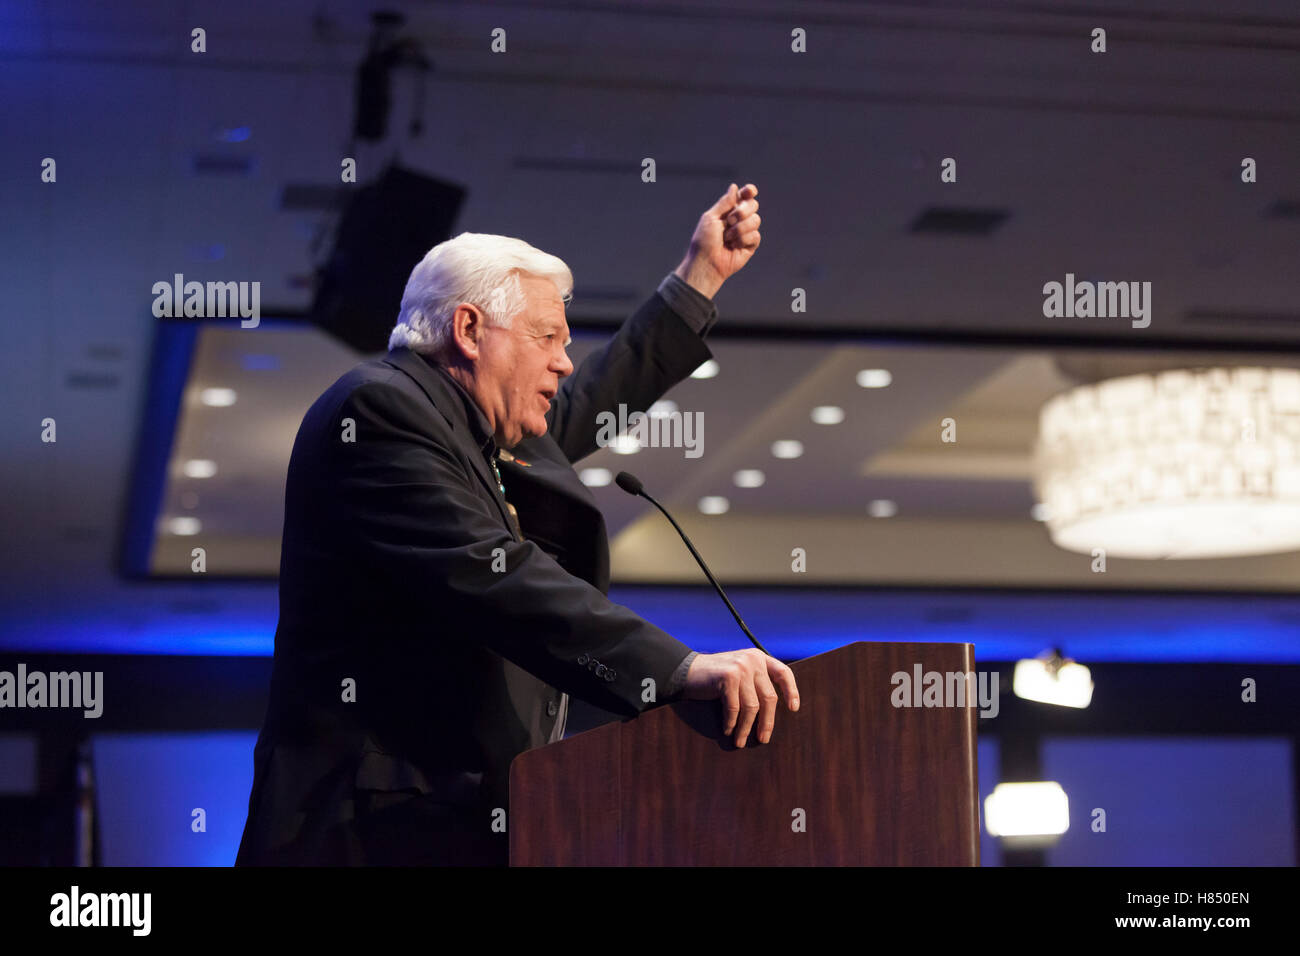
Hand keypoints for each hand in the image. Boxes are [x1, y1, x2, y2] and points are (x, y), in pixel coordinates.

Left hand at [673, 183, 761, 298]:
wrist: (707, 262)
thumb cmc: (704, 241)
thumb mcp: (711, 217)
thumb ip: (724, 202)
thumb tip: (734, 187)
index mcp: (729, 210)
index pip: (744, 196)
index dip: (749, 192)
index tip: (749, 191)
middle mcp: (739, 220)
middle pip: (753, 205)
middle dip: (742, 211)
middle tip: (730, 221)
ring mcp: (746, 232)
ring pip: (756, 220)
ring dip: (740, 229)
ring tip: (727, 238)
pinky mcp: (750, 245)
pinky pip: (755, 236)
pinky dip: (743, 240)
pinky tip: (733, 246)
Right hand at [681, 648, 798, 747]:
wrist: (685, 670)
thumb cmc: (713, 677)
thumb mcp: (739, 672)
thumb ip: (755, 681)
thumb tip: (772, 712)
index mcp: (758, 657)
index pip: (783, 673)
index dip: (791, 691)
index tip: (793, 709)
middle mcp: (752, 660)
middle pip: (769, 697)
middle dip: (767, 722)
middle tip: (763, 739)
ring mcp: (740, 668)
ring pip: (752, 706)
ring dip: (746, 728)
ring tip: (741, 741)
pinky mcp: (728, 677)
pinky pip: (734, 708)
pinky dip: (732, 723)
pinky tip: (728, 731)